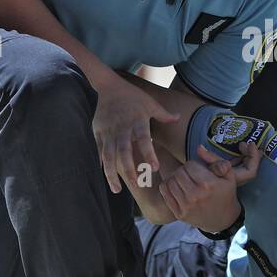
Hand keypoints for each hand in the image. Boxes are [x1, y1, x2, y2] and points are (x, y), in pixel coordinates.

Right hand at [90, 75, 179, 193]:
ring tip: (117, 189)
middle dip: (129, 169)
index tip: (154, 168)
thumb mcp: (150, 102)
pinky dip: (101, 163)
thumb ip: (163, 114)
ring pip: (109, 155)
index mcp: (137, 120)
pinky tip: (105, 177)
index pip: (143, 139)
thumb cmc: (132, 96)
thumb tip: (179, 118)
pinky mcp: (98, 132)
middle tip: (136, 184)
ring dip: (112, 173)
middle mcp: (122, 127)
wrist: (108, 86)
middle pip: (124, 151)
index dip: (149, 153)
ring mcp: (108, 131)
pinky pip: (99, 150)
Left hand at [158, 143, 259, 230]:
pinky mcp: (179, 213)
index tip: (199, 170)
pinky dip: (167, 187)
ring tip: (183, 180)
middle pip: (178, 172)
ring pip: (170, 181)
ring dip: (175, 178)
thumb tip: (198, 147)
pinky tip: (176, 187)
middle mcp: (195, 195)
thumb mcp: (228, 175)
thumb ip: (214, 159)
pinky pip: (165, 192)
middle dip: (184, 170)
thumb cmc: (226, 194)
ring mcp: (186, 206)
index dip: (194, 165)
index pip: (190, 165)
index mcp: (208, 184)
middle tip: (190, 175)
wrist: (223, 220)